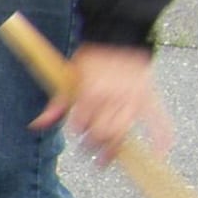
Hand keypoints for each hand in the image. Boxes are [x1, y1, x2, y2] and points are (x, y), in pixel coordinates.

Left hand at [33, 43, 172, 162]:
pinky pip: (160, 120)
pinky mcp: (149, 97)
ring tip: (104, 160)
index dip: (79, 132)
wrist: (118, 38)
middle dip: (93, 145)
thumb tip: (35, 126)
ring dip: (112, 151)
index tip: (79, 134)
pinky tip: (159, 154)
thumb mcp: (68, 80)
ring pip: (122, 134)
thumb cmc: (90, 61)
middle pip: (102, 134)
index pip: (81, 126)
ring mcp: (132, 100)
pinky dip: (162, 138)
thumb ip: (56, 105)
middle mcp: (112, 99)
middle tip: (89, 149)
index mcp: (91, 93)